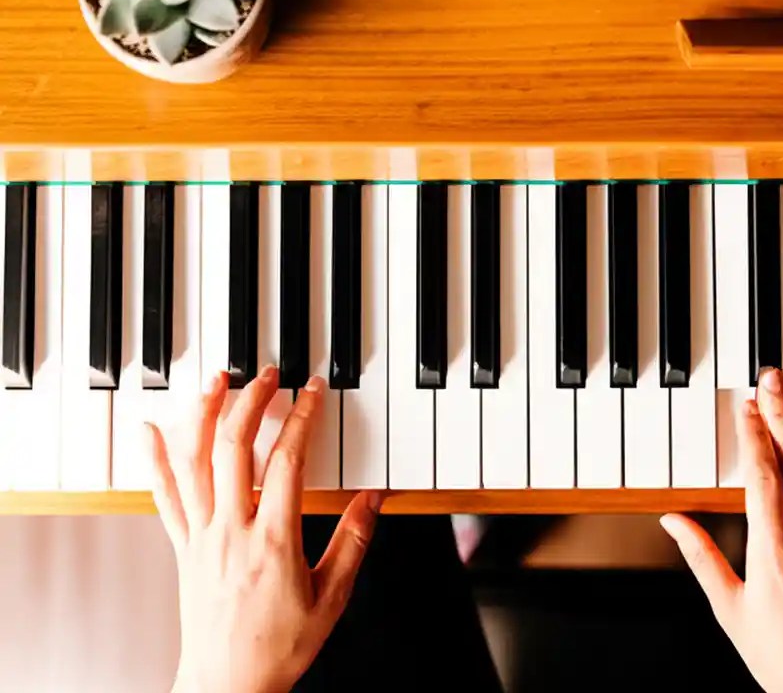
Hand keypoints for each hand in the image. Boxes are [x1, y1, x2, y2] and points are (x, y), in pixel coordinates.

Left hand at [147, 366, 384, 692]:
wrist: (228, 685)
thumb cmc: (278, 649)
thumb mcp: (333, 597)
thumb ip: (353, 542)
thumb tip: (373, 499)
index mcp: (273, 541)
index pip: (286, 462)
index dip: (300, 419)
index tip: (311, 392)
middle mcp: (231, 532)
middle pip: (233, 449)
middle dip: (250, 402)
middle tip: (267, 376)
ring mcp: (201, 538)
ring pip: (194, 463)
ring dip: (203, 415)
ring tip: (216, 382)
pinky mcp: (183, 549)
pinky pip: (164, 497)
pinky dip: (156, 460)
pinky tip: (152, 431)